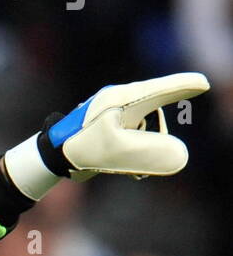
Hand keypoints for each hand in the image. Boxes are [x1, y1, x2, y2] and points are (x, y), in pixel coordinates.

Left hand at [3, 72, 209, 200]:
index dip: (183, 86)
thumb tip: (181, 158)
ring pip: (146, 131)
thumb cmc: (80, 148)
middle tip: (136, 159)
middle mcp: (120, 101)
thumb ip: (150, 153)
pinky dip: (136, 155)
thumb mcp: (117, 152)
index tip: (203, 83)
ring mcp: (116, 113)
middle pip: (155, 115)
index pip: (160, 90)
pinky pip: (135, 139)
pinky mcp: (112, 127)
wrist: (53, 157)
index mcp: (122, 98)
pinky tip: (133, 172)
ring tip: (128, 168)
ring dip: (143, 152)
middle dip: (153, 140)